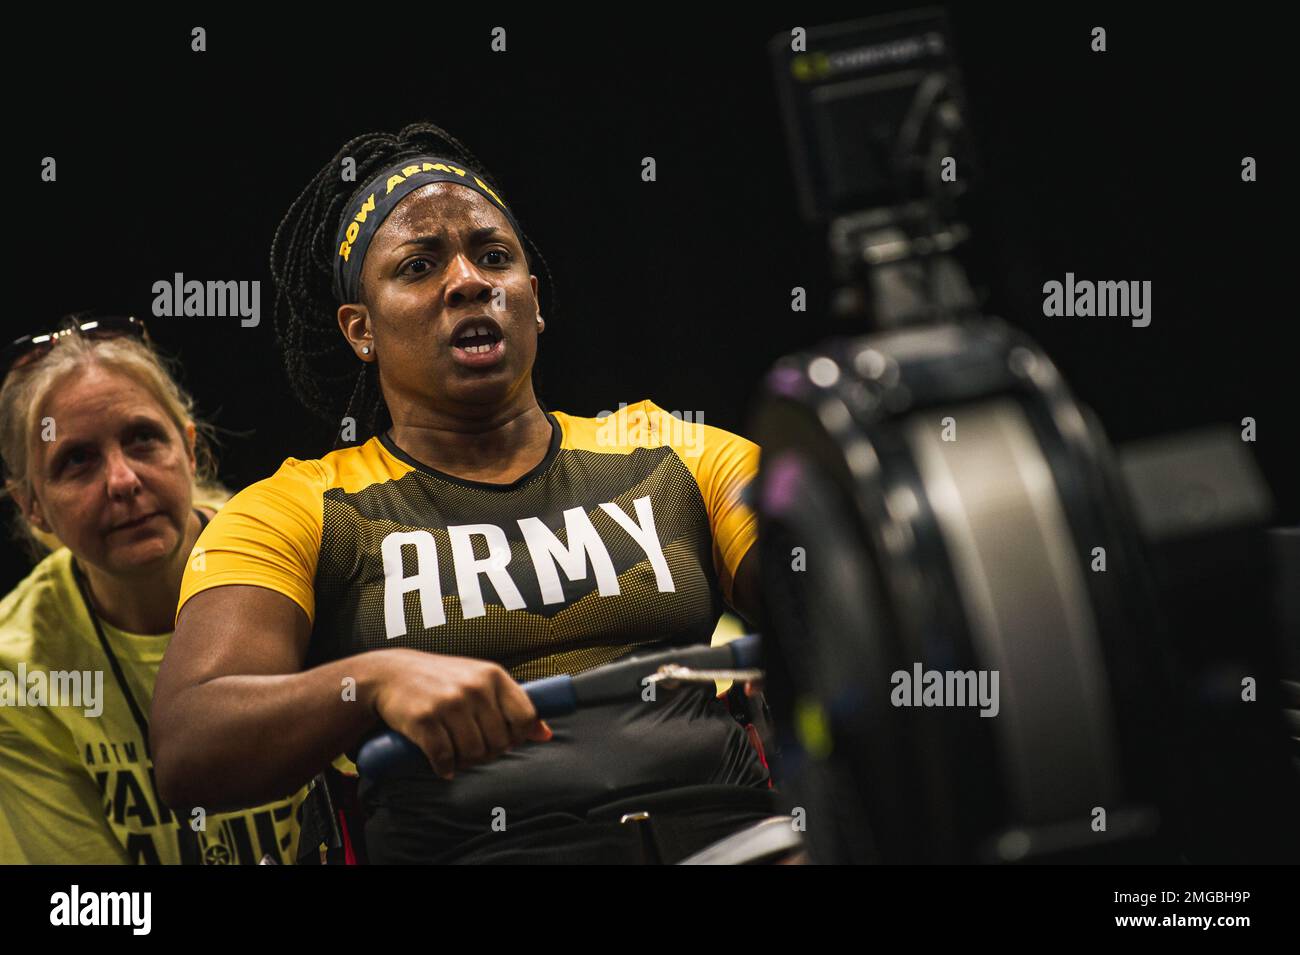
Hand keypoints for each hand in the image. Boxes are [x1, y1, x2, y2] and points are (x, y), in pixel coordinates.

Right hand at [372, 650, 552, 778]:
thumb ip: (513, 704)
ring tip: (456, 753)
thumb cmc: (443, 679)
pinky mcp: (424, 720)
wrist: (391, 673)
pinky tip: (441, 762)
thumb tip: (546, 734)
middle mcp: (474, 687)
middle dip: (488, 753)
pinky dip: (444, 768)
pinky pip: (445, 759)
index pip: (525, 717)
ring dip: (465, 762)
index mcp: (493, 675)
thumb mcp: (481, 681)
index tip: (503, 738)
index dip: (518, 736)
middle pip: (500, 743)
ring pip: (474, 754)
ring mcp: (448, 703)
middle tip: (472, 747)